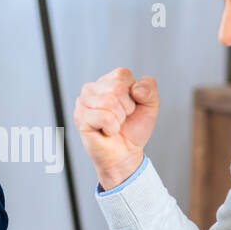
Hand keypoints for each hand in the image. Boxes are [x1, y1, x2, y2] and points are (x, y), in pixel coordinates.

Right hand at [74, 67, 159, 188]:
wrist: (126, 155)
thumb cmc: (133, 130)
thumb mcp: (150, 105)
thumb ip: (149, 88)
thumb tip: (136, 89)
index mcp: (107, 81)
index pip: (122, 74)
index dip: (133, 93)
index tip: (130, 107)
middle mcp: (92, 89)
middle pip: (117, 87)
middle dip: (127, 108)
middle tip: (122, 119)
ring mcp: (83, 103)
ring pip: (110, 101)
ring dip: (119, 119)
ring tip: (114, 125)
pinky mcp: (80, 118)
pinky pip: (105, 117)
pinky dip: (112, 128)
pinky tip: (107, 131)